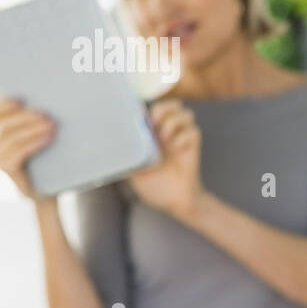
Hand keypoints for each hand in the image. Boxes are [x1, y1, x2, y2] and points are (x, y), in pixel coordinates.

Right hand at [0, 97, 55, 199]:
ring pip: (11, 137)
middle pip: (4, 124)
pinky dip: (34, 142)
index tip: (21, 99)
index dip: (2, 104)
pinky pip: (18, 152)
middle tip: (48, 115)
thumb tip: (50, 102)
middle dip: (26, 117)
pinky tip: (49, 138)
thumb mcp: (36, 137)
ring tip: (52, 125)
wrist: (46, 190)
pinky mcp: (8, 169)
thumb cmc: (44, 160)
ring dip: (32, 129)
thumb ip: (34, 121)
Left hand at [128, 98, 202, 220]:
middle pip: (174, 105)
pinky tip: (175, 149)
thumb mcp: (134, 173)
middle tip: (153, 123)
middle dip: (163, 109)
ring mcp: (182, 140)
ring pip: (187, 114)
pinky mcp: (193, 148)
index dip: (149, 107)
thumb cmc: (156, 188)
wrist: (176, 203)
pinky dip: (182, 137)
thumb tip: (112, 150)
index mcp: (155, 136)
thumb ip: (128, 159)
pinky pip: (193, 131)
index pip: (155, 109)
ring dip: (174, 121)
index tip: (139, 115)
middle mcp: (170, 134)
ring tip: (164, 137)